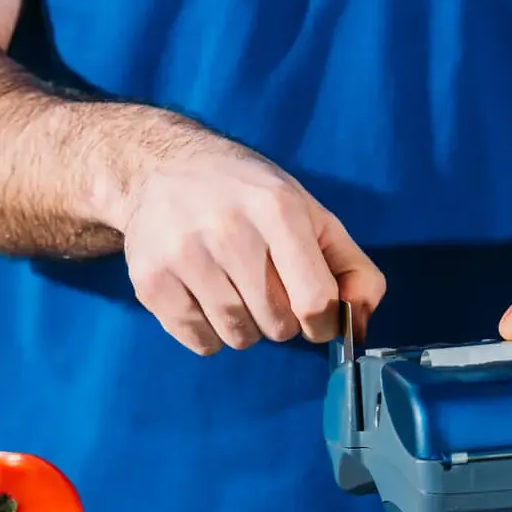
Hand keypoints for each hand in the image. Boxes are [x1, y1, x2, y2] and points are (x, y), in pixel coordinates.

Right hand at [113, 135, 384, 355]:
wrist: (161, 169)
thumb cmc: (247, 195)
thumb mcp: (309, 214)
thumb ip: (352, 268)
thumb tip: (360, 322)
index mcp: (277, 209)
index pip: (315, 301)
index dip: (323, 321)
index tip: (314, 313)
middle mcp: (229, 230)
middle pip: (277, 325)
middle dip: (281, 319)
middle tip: (266, 286)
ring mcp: (184, 256)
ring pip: (238, 337)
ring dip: (245, 326)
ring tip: (233, 288)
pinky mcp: (151, 281)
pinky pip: (200, 342)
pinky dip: (210, 333)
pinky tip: (204, 296)